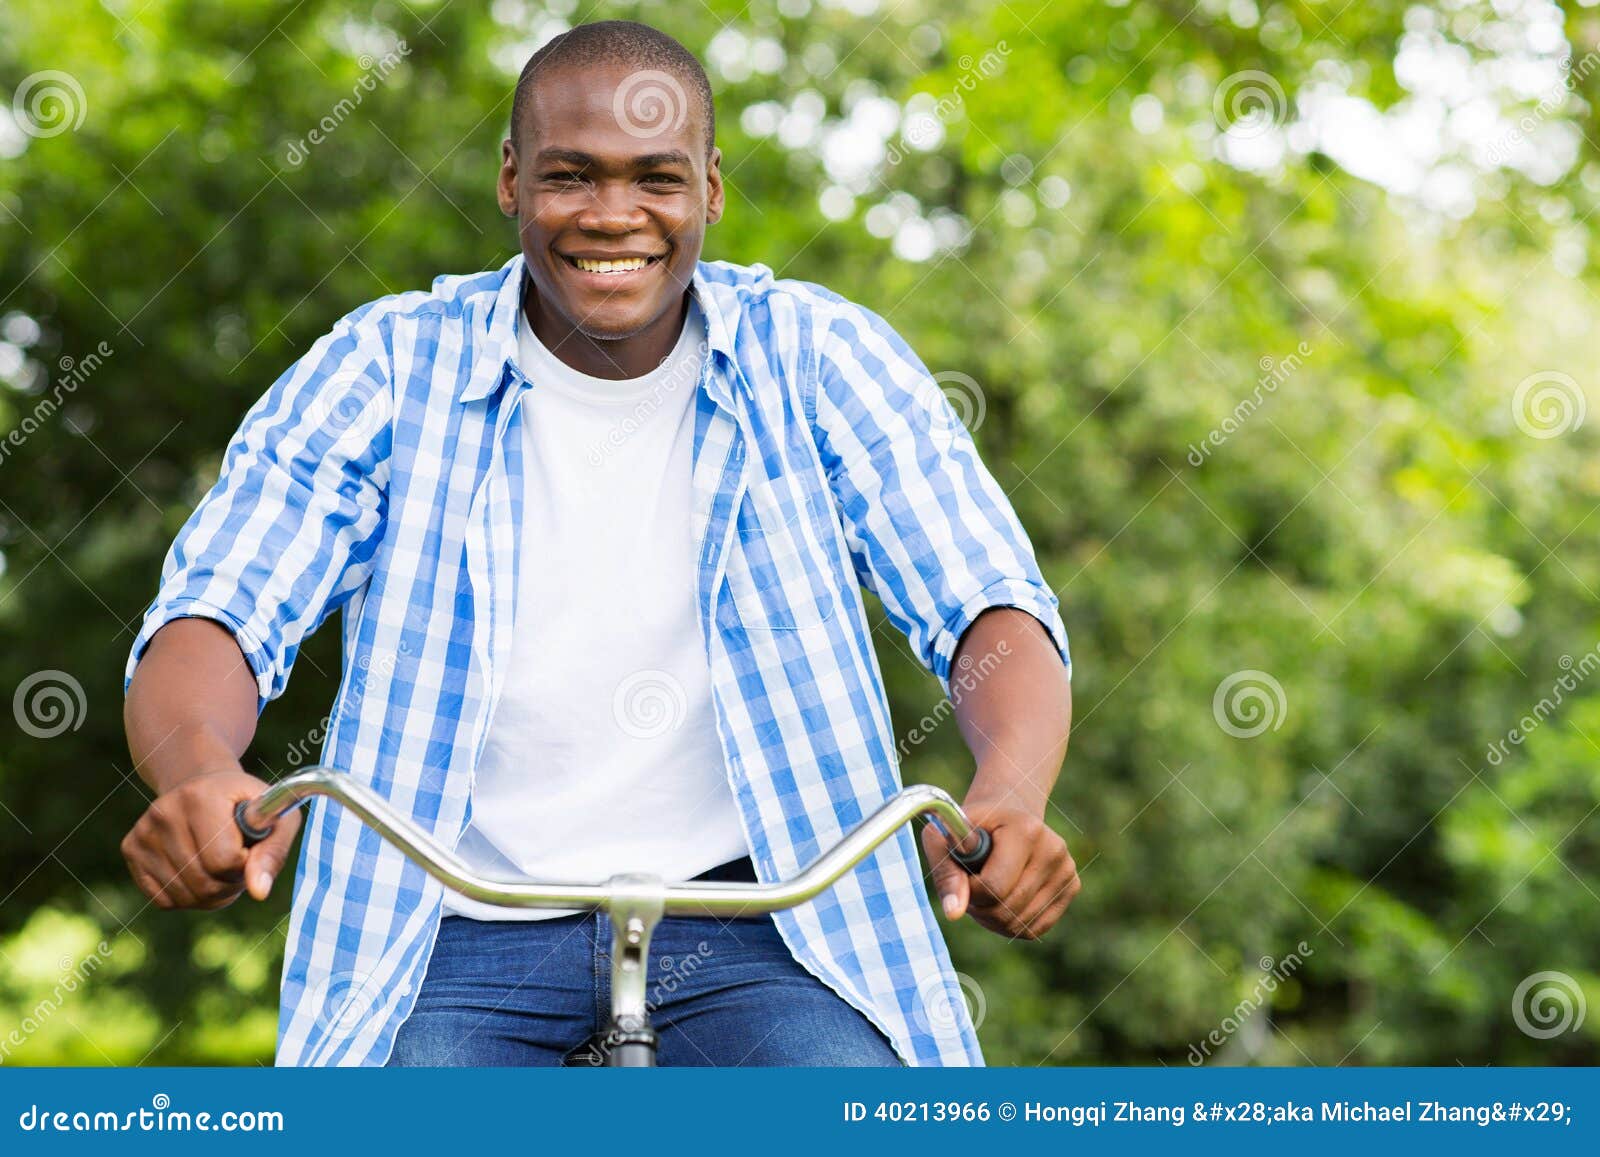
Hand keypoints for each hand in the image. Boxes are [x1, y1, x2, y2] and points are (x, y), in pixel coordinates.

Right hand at [121, 766, 299, 908]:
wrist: (204, 784)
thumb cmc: (247, 805)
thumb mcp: (276, 816)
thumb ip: (274, 852)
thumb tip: (259, 892)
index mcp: (200, 796)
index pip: (223, 860)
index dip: (244, 864)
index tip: (249, 848)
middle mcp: (164, 812)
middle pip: (204, 883)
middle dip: (231, 883)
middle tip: (238, 862)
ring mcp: (143, 831)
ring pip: (185, 896)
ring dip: (213, 894)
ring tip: (221, 866)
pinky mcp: (130, 849)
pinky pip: (164, 900)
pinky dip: (189, 898)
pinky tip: (199, 873)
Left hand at [922, 799, 1079, 939]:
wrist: (1007, 813)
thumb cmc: (971, 827)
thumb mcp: (946, 838)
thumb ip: (946, 872)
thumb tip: (954, 913)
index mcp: (1026, 830)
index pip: (993, 886)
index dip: (969, 891)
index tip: (963, 876)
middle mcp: (1054, 850)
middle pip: (1007, 909)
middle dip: (979, 906)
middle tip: (971, 886)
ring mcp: (1066, 869)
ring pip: (1019, 924)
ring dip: (991, 918)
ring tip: (985, 891)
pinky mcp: (1071, 887)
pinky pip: (1033, 930)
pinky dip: (1010, 925)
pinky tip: (1001, 901)